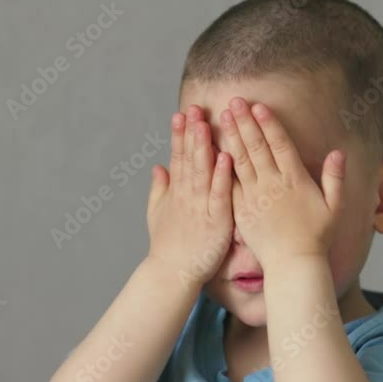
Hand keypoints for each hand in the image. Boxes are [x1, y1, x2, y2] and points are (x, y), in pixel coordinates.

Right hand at [145, 105, 232, 287]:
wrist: (173, 273)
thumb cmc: (169, 245)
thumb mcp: (157, 214)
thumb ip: (159, 188)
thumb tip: (158, 166)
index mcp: (177, 192)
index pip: (178, 157)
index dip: (179, 135)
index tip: (181, 113)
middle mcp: (187, 195)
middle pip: (189, 158)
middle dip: (191, 132)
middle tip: (194, 108)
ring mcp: (200, 206)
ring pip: (202, 171)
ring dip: (204, 147)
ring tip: (206, 123)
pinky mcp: (215, 219)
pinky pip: (219, 194)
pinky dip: (221, 176)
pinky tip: (225, 157)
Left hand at [219, 97, 345, 268]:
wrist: (293, 264)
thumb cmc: (316, 236)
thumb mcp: (334, 207)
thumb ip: (335, 178)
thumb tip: (338, 152)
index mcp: (296, 180)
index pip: (280, 145)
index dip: (269, 124)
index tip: (258, 106)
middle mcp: (274, 184)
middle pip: (257, 147)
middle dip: (245, 122)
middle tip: (234, 101)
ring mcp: (255, 197)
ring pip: (241, 160)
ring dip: (232, 136)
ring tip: (222, 116)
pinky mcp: (242, 210)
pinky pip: (230, 183)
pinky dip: (222, 166)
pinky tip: (214, 149)